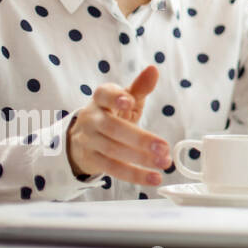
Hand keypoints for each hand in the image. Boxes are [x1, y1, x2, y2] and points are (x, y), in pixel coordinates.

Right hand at [66, 65, 170, 185]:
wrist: (83, 138)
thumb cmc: (111, 113)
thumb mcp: (124, 99)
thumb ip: (139, 88)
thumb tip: (153, 69)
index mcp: (100, 100)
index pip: (104, 95)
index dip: (115, 98)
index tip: (130, 101)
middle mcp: (91, 119)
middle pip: (113, 128)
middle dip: (140, 139)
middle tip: (164, 147)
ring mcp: (89, 141)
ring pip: (114, 151)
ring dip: (141, 159)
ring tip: (164, 163)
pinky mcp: (92, 160)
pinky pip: (113, 168)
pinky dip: (135, 175)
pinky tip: (154, 177)